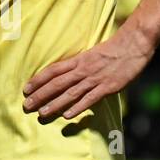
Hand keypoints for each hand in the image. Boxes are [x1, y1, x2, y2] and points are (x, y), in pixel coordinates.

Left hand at [23, 27, 154, 120]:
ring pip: (70, 93)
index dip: (38, 80)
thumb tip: (67, 75)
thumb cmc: (113, 48)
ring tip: (41, 113)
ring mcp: (95, 79)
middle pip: (56, 83)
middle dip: (40, 96)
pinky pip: (90, 99)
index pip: (53, 70)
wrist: (133, 43)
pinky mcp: (107, 87)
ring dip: (54, 104)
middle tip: (26, 106)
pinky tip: (67, 116)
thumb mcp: (91, 53)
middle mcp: (83, 69)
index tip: (26, 89)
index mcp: (78, 60)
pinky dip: (78, 107)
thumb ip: (80, 64)